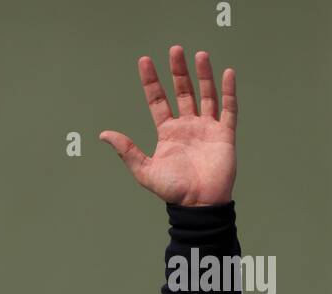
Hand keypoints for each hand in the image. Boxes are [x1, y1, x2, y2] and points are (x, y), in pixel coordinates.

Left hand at [100, 46, 236, 206]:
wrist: (198, 204)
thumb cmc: (172, 191)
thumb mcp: (143, 170)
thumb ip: (126, 150)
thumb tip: (103, 135)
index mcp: (167, 132)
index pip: (157, 100)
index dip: (151, 81)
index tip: (145, 61)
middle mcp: (187, 126)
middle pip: (182, 91)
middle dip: (178, 71)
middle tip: (174, 50)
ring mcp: (206, 128)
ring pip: (206, 95)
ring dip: (203, 75)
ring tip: (199, 55)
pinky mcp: (224, 134)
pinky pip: (229, 109)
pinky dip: (229, 91)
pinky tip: (227, 73)